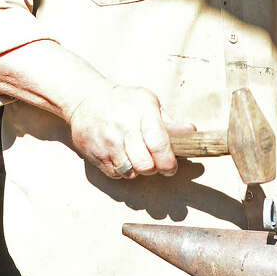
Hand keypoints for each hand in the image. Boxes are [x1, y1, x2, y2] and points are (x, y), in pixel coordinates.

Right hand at [67, 85, 191, 179]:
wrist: (85, 100)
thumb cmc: (122, 101)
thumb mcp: (147, 102)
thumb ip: (168, 121)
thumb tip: (191, 132)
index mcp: (141, 112)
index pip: (159, 144)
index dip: (168, 162)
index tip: (171, 166)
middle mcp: (123, 127)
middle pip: (146, 165)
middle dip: (155, 169)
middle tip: (155, 163)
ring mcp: (108, 142)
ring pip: (131, 172)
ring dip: (138, 170)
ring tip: (137, 157)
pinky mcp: (96, 154)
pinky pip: (116, 174)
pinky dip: (123, 171)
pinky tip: (122, 157)